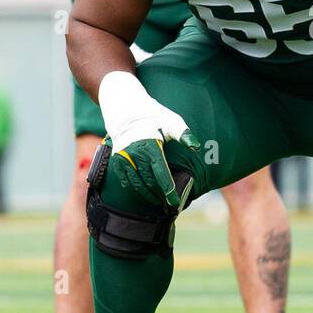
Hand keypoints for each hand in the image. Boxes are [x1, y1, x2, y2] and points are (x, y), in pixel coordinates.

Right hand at [99, 70, 200, 207]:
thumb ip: (184, 134)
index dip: (168, 191)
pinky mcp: (117, 160)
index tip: (175, 202)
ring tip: (160, 204)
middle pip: (149, 183)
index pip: (160, 175)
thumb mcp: (171, 119)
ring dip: (148, 196)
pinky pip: (127, 181)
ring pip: (136, 185)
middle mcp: (133, 155)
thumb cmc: (152, 113)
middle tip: (171, 207)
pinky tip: (146, 195)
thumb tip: (196, 146)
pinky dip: (137, 190)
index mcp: (148, 146)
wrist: (123, 105)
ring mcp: (123, 159)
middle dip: (160, 197)